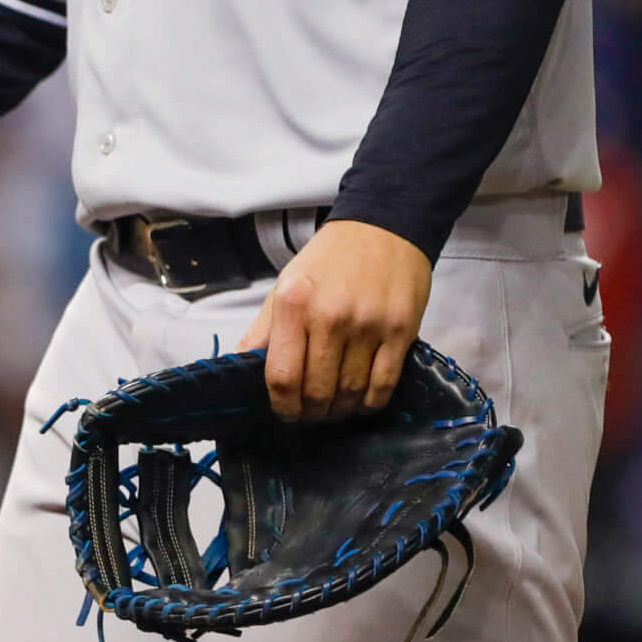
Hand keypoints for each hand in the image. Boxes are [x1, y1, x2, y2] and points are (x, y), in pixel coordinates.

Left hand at [240, 219, 432, 421]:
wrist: (383, 228)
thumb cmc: (329, 259)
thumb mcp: (284, 286)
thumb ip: (263, 330)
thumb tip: (240, 366)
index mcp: (293, 303)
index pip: (281, 375)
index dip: (282, 405)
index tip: (285, 412)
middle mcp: (330, 316)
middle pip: (317, 390)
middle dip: (311, 412)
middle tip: (310, 414)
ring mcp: (368, 325)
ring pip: (350, 392)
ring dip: (340, 411)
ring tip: (334, 409)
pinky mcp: (401, 331)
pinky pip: (383, 385)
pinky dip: (370, 403)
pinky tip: (361, 401)